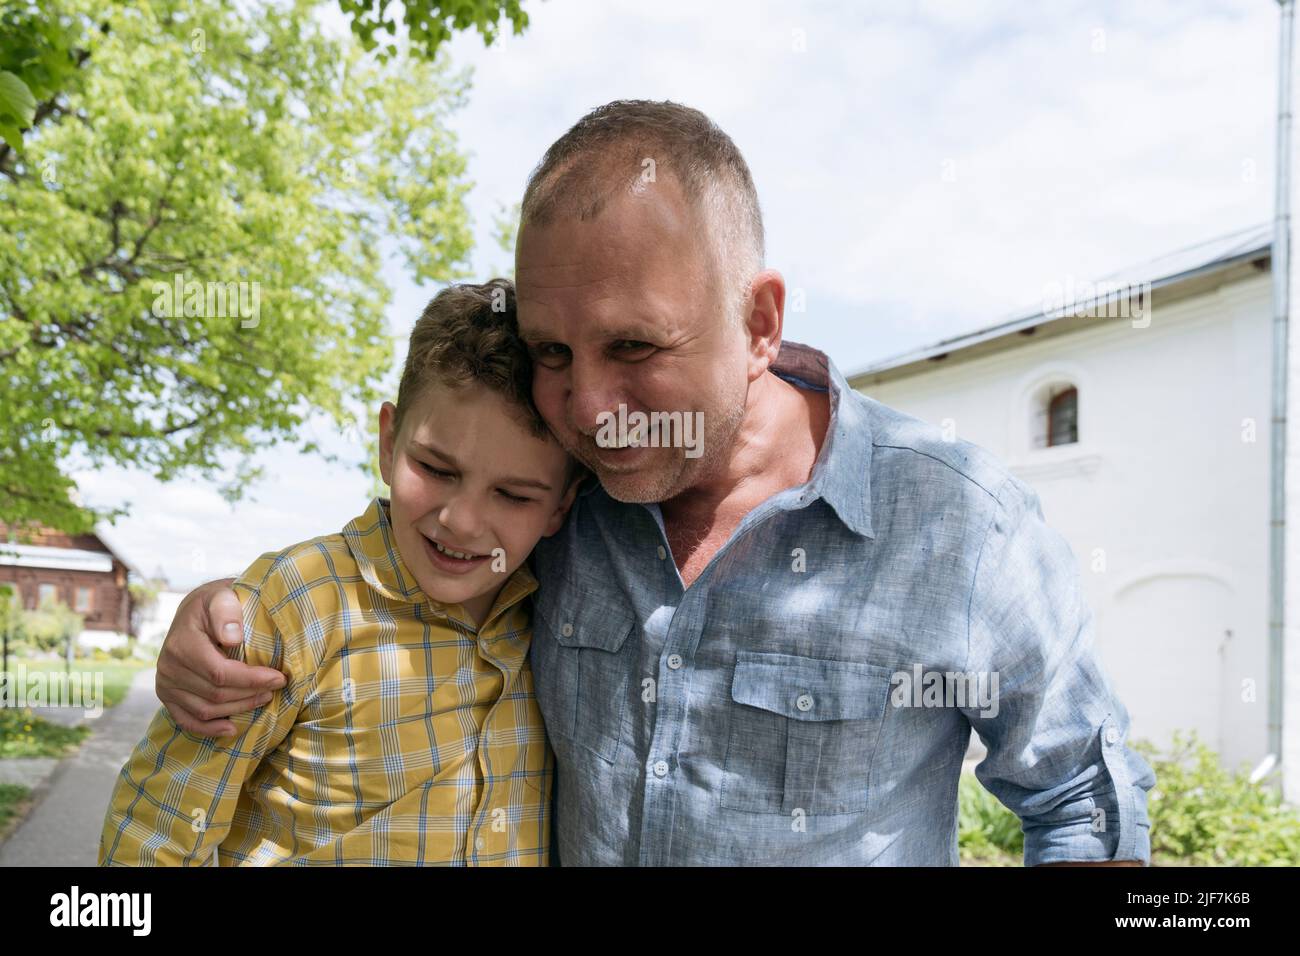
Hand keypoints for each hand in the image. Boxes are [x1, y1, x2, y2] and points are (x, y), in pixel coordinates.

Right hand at [155, 579, 286, 735]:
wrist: (194, 611)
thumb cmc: (214, 602)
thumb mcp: (222, 595)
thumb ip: (227, 611)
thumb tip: (233, 638)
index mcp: (181, 644)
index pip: (220, 673)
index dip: (252, 679)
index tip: (279, 677)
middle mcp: (168, 667)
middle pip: (215, 694)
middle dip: (250, 694)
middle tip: (276, 687)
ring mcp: (165, 684)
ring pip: (206, 710)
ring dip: (238, 709)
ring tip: (264, 699)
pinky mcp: (166, 696)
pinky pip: (186, 720)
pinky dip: (209, 729)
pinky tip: (232, 729)